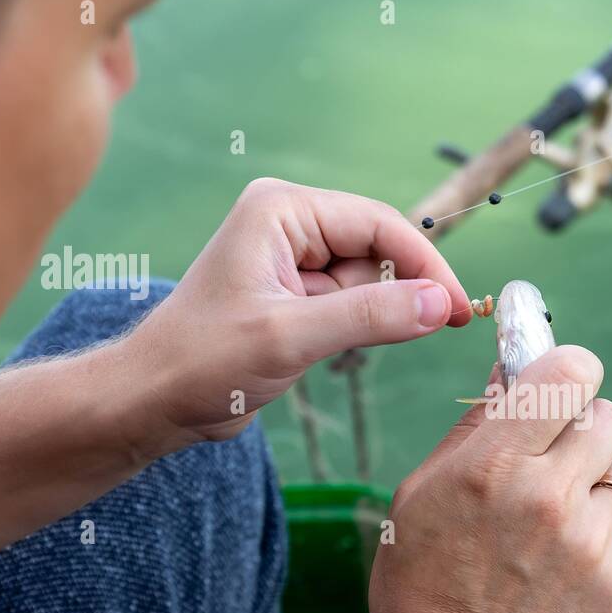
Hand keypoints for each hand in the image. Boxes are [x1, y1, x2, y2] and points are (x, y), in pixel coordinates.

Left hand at [120, 178, 471, 452]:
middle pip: (377, 247)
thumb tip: (441, 304)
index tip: (460, 308)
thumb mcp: (291, 336)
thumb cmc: (201, 361)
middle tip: (448, 326)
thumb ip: (369, 316)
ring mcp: (291, 261)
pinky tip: (355, 351)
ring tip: (376, 345)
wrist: (151, 400)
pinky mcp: (293, 296)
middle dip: (409, 287)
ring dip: (384, 311)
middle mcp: (288, 225)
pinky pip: (350, 302)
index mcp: (281, 211)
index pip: (377, 224)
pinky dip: (366, 325)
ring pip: (368, 278)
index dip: (425, 265)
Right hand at [366, 346, 611, 612]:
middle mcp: (550, 497)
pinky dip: (600, 550)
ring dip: (593, 498)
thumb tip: (512, 368)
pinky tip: (559, 579)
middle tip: (554, 466)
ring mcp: (592, 545)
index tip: (562, 387)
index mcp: (494, 464)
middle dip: (584, 434)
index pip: (572, 371)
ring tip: (548, 539)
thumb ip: (476, 427)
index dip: (570, 373)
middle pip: (608, 419)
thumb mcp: (421, 496)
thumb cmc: (422, 588)